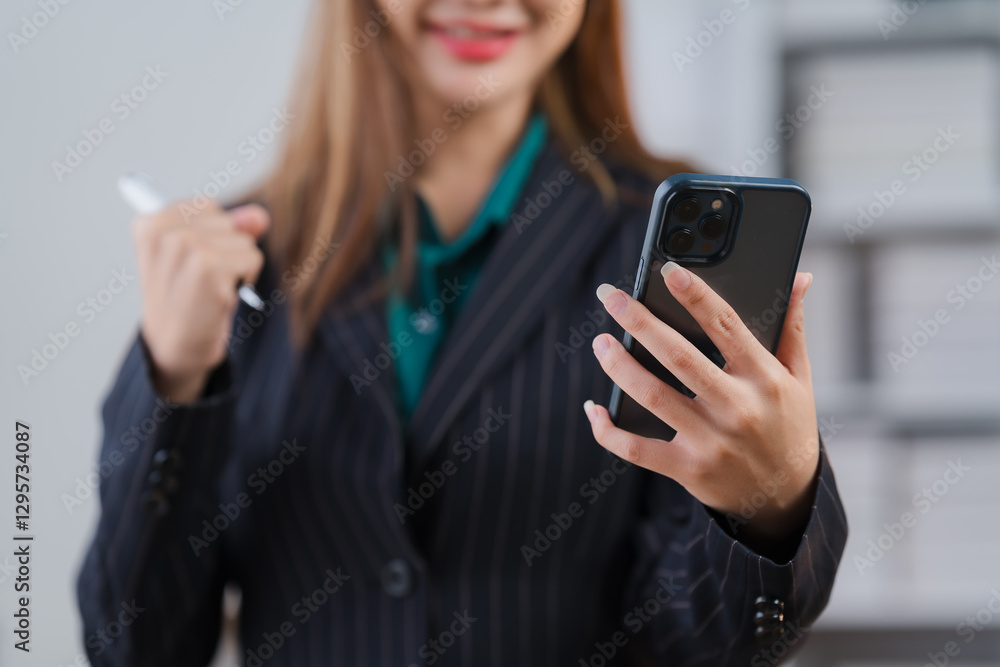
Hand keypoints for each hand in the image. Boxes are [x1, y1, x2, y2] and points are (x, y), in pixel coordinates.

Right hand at [133, 201, 268, 402]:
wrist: (175, 350)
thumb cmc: (186, 302)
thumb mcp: (201, 255)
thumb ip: (230, 226)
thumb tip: (259, 216)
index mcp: (150, 222)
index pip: (208, 206)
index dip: (212, 238)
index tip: (189, 267)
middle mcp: (163, 229)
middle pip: (228, 221)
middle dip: (226, 253)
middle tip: (201, 283)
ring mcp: (185, 245)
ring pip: (244, 241)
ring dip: (237, 269)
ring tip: (210, 290)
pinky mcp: (208, 265)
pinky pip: (252, 258)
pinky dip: (245, 281)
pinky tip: (219, 298)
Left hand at [584, 262, 819, 544]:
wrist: (785, 498)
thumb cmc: (788, 426)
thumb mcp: (799, 377)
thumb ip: (792, 326)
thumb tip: (799, 277)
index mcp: (764, 378)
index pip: (725, 326)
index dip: (695, 295)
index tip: (667, 270)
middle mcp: (736, 408)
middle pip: (678, 356)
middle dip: (640, 322)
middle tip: (611, 296)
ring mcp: (710, 441)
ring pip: (651, 396)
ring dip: (618, 366)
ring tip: (601, 341)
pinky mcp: (687, 469)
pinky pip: (636, 449)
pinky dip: (608, 430)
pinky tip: (594, 408)